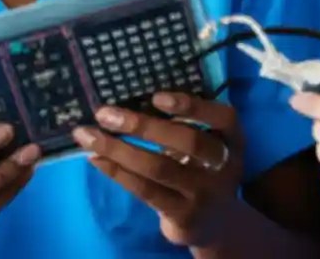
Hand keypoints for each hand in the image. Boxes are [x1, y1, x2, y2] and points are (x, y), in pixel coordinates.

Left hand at [74, 93, 242, 247]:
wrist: (215, 223)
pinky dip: (117, 172)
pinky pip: (145, 190)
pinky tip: (96, 158)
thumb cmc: (200, 169)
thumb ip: (179, 123)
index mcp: (232, 141)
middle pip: (187, 143)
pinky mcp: (184, 216)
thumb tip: (125, 98)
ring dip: (118, 148)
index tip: (156, 96)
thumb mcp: (204, 145)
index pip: (224, 118)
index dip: (192, 105)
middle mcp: (224, 167)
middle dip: (142, 125)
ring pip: (158, 168)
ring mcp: (205, 195)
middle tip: (104, 113)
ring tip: (87, 135)